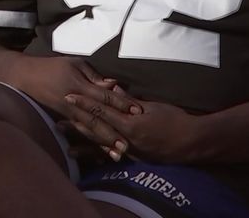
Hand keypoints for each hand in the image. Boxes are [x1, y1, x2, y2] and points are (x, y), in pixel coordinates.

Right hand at [8, 56, 140, 152]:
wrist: (25, 77)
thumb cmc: (53, 67)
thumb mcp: (75, 64)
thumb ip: (94, 76)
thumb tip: (113, 85)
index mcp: (79, 86)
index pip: (103, 96)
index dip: (120, 103)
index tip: (137, 111)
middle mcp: (73, 103)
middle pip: (96, 119)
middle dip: (112, 133)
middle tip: (128, 145)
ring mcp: (67, 114)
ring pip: (88, 131)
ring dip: (102, 143)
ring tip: (116, 155)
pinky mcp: (62, 121)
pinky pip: (78, 134)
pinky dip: (88, 145)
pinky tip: (98, 156)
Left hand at [64, 87, 200, 164]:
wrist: (191, 143)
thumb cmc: (174, 120)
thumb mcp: (152, 106)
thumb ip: (130, 101)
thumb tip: (112, 90)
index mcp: (130, 122)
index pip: (102, 109)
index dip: (84, 103)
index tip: (69, 96)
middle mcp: (126, 138)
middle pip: (96, 128)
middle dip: (76, 122)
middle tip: (57, 117)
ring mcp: (129, 150)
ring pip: (100, 144)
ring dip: (81, 140)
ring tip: (64, 137)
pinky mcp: (133, 158)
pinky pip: (110, 155)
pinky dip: (96, 154)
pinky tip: (84, 156)